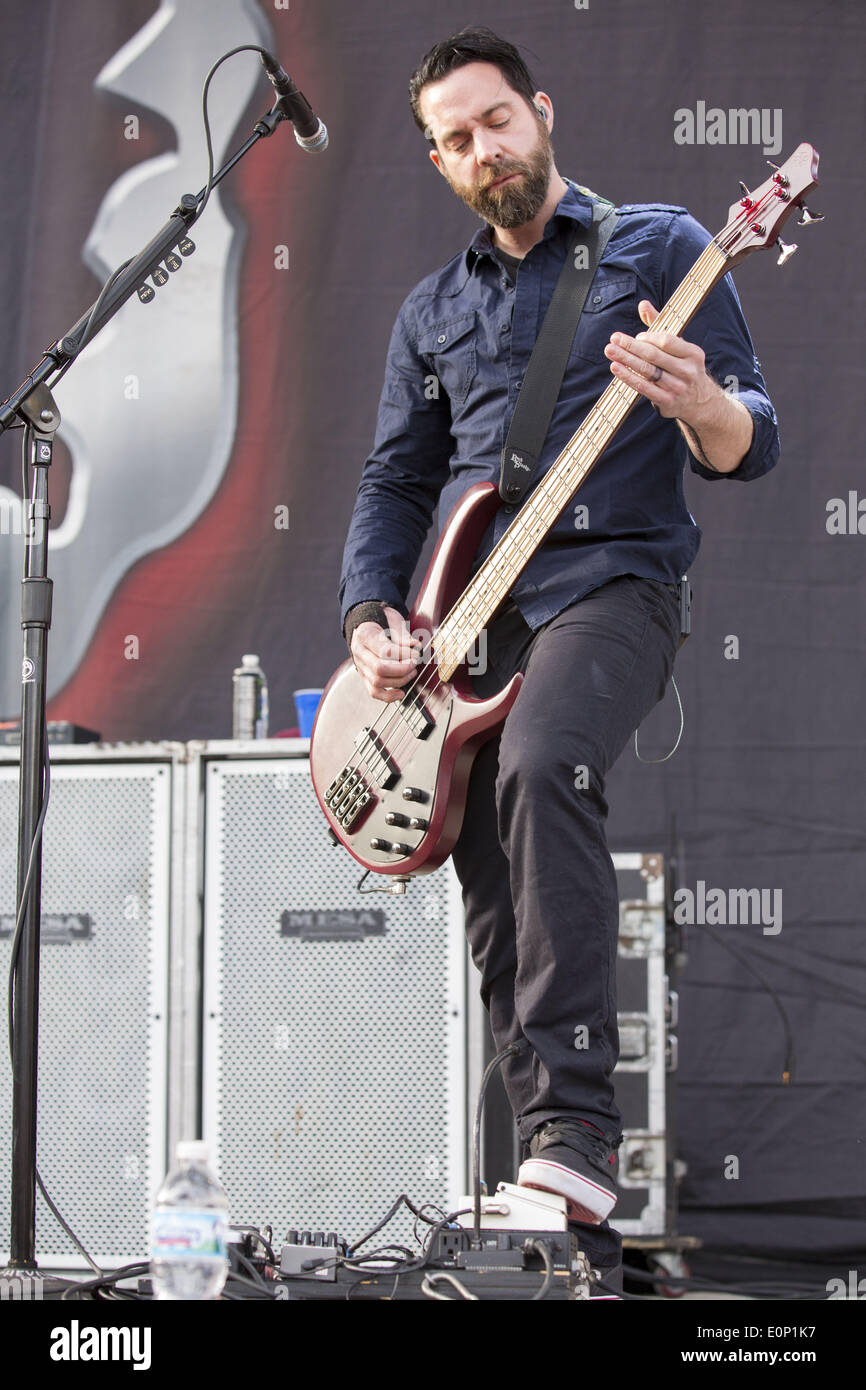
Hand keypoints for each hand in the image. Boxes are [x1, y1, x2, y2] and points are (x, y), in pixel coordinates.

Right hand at [350, 605, 422, 702]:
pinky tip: (401, 693)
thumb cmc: (381, 620)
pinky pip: (374, 692)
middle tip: (414, 664)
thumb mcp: (392, 620)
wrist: (366, 623)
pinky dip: (388, 696)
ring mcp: (360, 666)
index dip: (404, 655)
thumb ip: (403, 635)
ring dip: (399, 681)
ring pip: (377, 682)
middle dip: (402, 669)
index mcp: (365, 635)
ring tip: (411, 672)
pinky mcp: (364, 677)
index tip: (416, 653)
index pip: (384, 651)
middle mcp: (359, 652)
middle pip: (379, 669)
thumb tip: (415, 645)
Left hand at [603, 300, 718, 423]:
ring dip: (626, 360)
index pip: (667, 342)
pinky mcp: (667, 402)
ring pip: (647, 371)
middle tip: (614, 339)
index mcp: (693, 354)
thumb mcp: (679, 347)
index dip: (649, 338)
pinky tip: (616, 368)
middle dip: (631, 346)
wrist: (699, 402)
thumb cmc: (684, 368)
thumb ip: (660, 326)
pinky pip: (644, 387)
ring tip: (610, 351)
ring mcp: (677, 387)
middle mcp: (687, 371)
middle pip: (654, 356)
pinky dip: (628, 377)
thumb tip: (643, 304)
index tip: (636, 337)